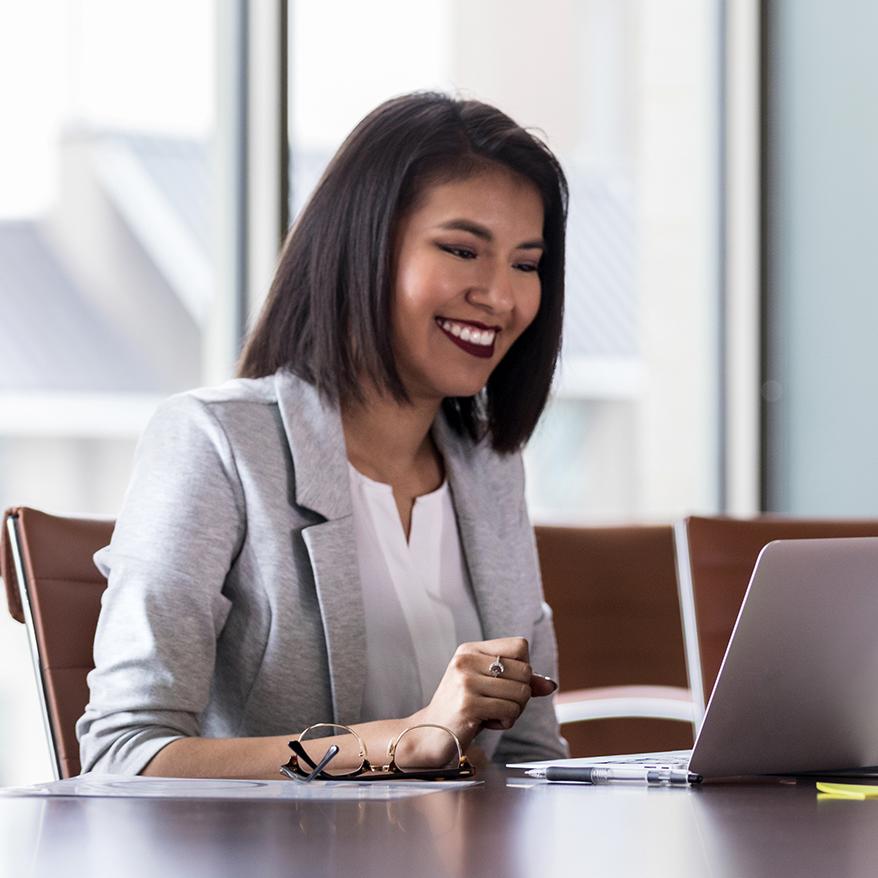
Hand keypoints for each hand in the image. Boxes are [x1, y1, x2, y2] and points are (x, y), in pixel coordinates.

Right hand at [411, 637, 557, 753]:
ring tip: (490, 714)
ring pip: (521, 693)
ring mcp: (465, 681)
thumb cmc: (462, 709)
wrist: (428, 734)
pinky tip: (486, 723)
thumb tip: (550, 685)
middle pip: (524, 671)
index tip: (506, 684)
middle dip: (521, 694)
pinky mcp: (468, 705)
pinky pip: (510, 711)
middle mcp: (466, 660)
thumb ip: (520, 682)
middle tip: (500, 705)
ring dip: (513, 711)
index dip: (523, 669)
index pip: (520, 646)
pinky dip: (505, 722)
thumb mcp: (490, 688)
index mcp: (471, 649)